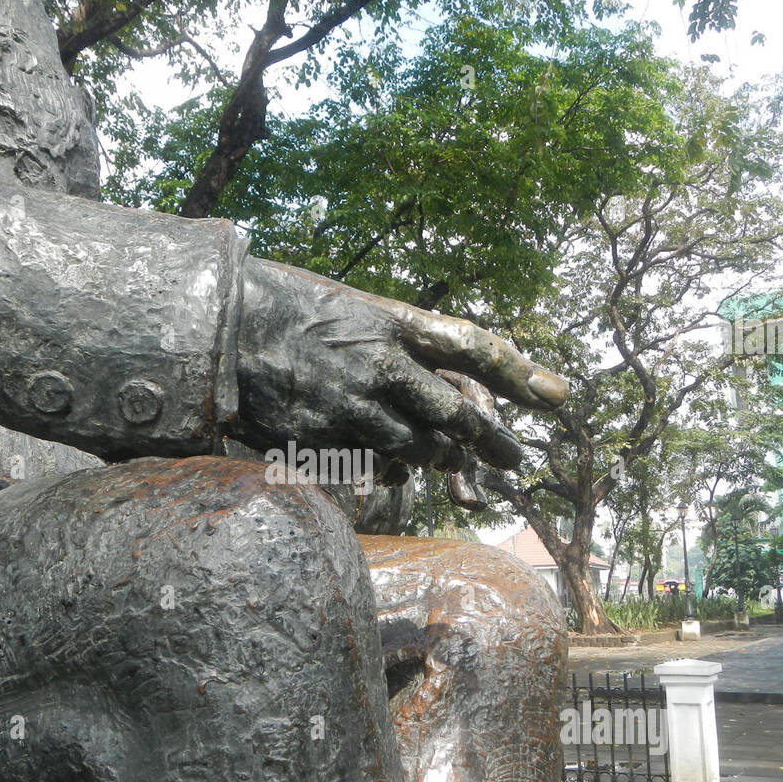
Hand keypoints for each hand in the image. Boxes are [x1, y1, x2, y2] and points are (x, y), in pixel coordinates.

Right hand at [231, 258, 566, 472]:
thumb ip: (404, 340)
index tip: (558, 396)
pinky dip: (385, 471)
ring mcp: (351, 408)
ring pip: (417, 448)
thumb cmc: (294, 309)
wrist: (224, 327)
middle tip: (517, 460)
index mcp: (393, 324)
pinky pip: (368, 467)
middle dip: (491, 442)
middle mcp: (380, 366)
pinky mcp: (321, 440)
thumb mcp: (358, 308)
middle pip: (454, 413)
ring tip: (457, 468)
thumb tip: (448, 375)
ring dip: (439, 460)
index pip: (472, 348)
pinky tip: (391, 472)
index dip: (518, 372)